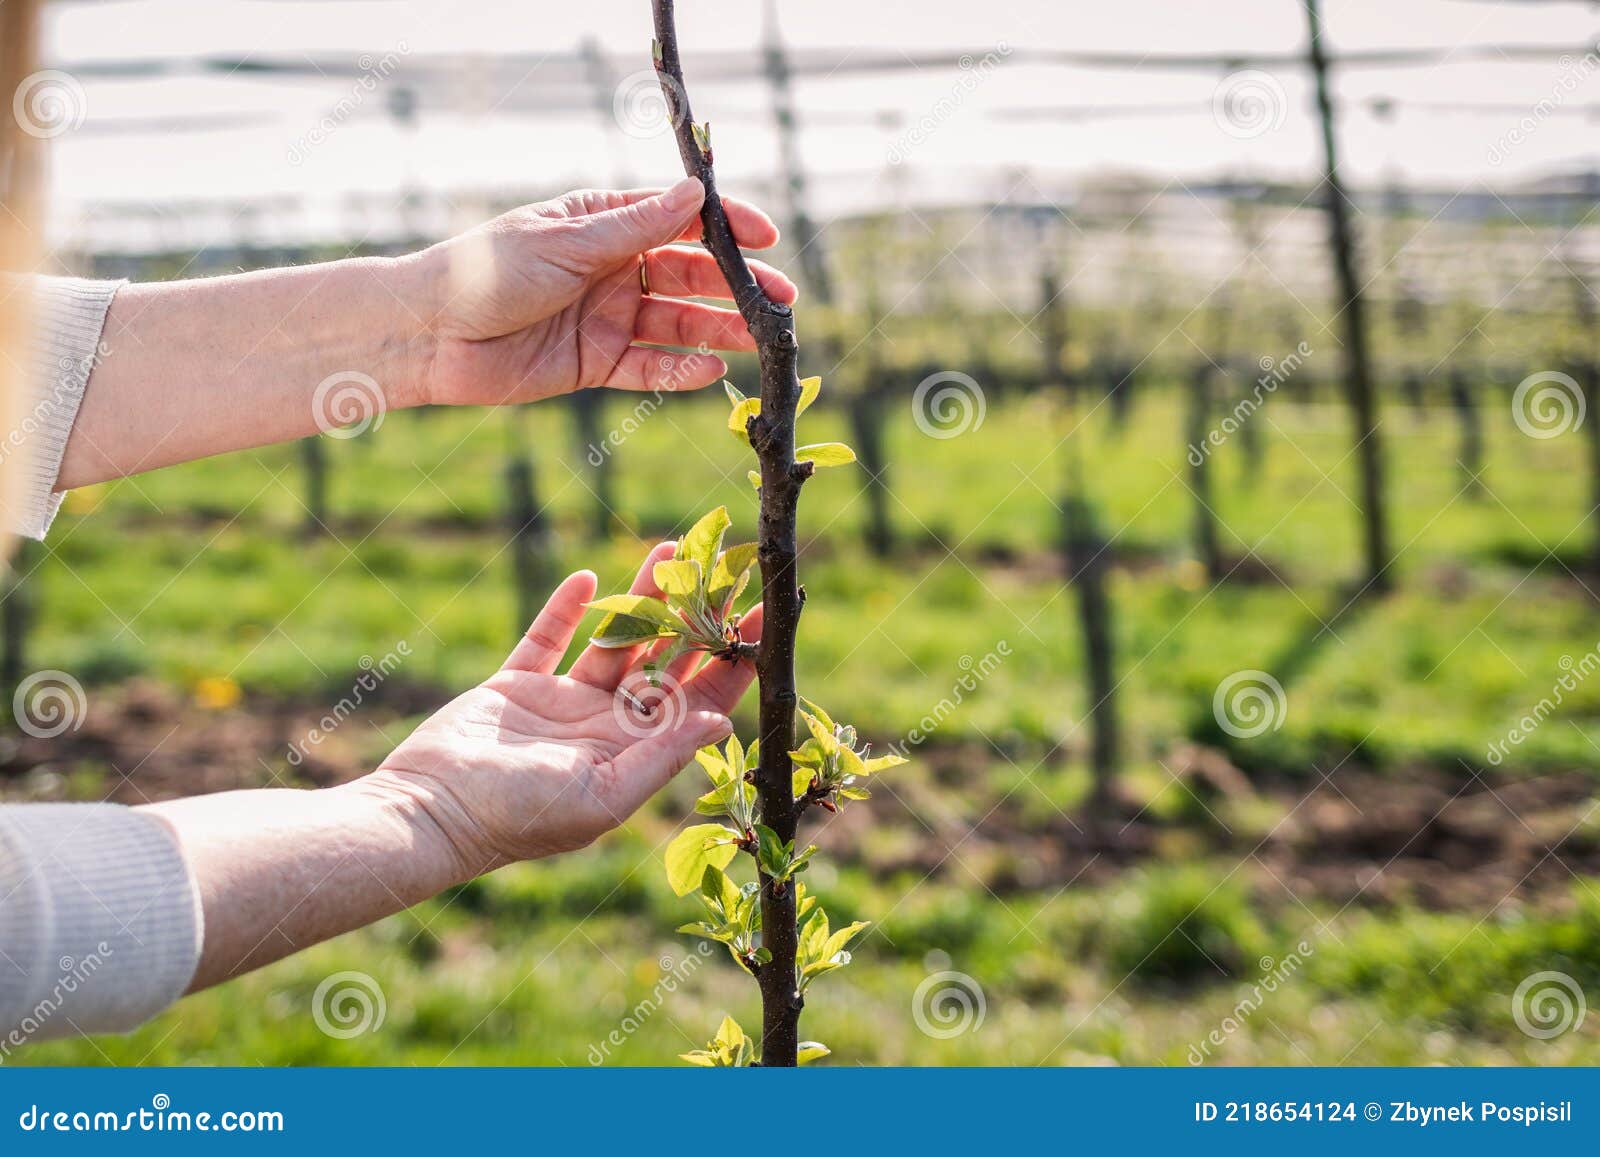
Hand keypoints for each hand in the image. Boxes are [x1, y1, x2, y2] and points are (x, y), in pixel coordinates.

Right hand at [365, 542, 763, 874]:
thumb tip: (720, 720)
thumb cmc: (518, 819)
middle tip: (724, 564)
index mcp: (634, 754)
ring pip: (614, 637)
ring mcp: (562, 704)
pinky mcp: (516, 685)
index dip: (734, 658)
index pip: (699, 698)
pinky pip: (547, 637)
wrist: (429, 814)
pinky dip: (565, 608)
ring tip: (669, 548)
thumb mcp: (601, 797)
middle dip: (695, 614)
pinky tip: (589, 578)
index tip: (765, 617)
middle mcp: (606, 726)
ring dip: (641, 596)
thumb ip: (660, 756)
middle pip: (664, 659)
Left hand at [412, 178, 797, 406]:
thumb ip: (635, 228)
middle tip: (781, 298)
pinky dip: (681, 370)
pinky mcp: (597, 364)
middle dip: (736, 285)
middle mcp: (613, 268)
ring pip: (678, 323)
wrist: (431, 335)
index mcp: (603, 224)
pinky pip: (650, 367)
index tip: (765, 237)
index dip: (725, 228)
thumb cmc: (488, 271)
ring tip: (759, 338)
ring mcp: (608, 317)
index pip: (678, 220)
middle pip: (689, 275)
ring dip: (719, 329)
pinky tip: (713, 369)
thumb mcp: (567, 242)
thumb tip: (695, 196)